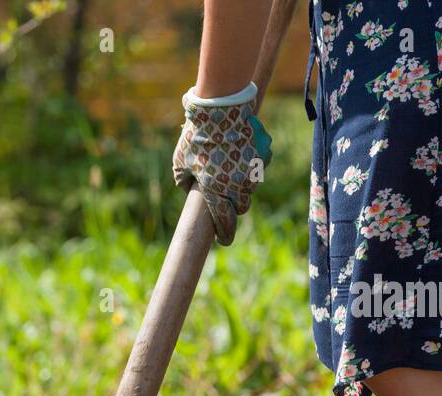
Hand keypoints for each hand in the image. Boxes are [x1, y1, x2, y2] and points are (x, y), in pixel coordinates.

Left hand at [171, 87, 271, 244]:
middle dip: (234, 207)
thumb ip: (183, 180)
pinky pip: (257, 168)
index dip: (224, 234)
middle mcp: (237, 185)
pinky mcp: (262, 156)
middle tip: (225, 198)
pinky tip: (240, 155)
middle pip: (240, 207)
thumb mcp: (180, 161)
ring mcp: (252, 171)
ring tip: (229, 170)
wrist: (220, 108)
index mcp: (215, 191)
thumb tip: (188, 187)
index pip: (223, 221)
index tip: (223, 240)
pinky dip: (250, 166)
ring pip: (250, 188)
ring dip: (242, 186)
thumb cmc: (195, 137)